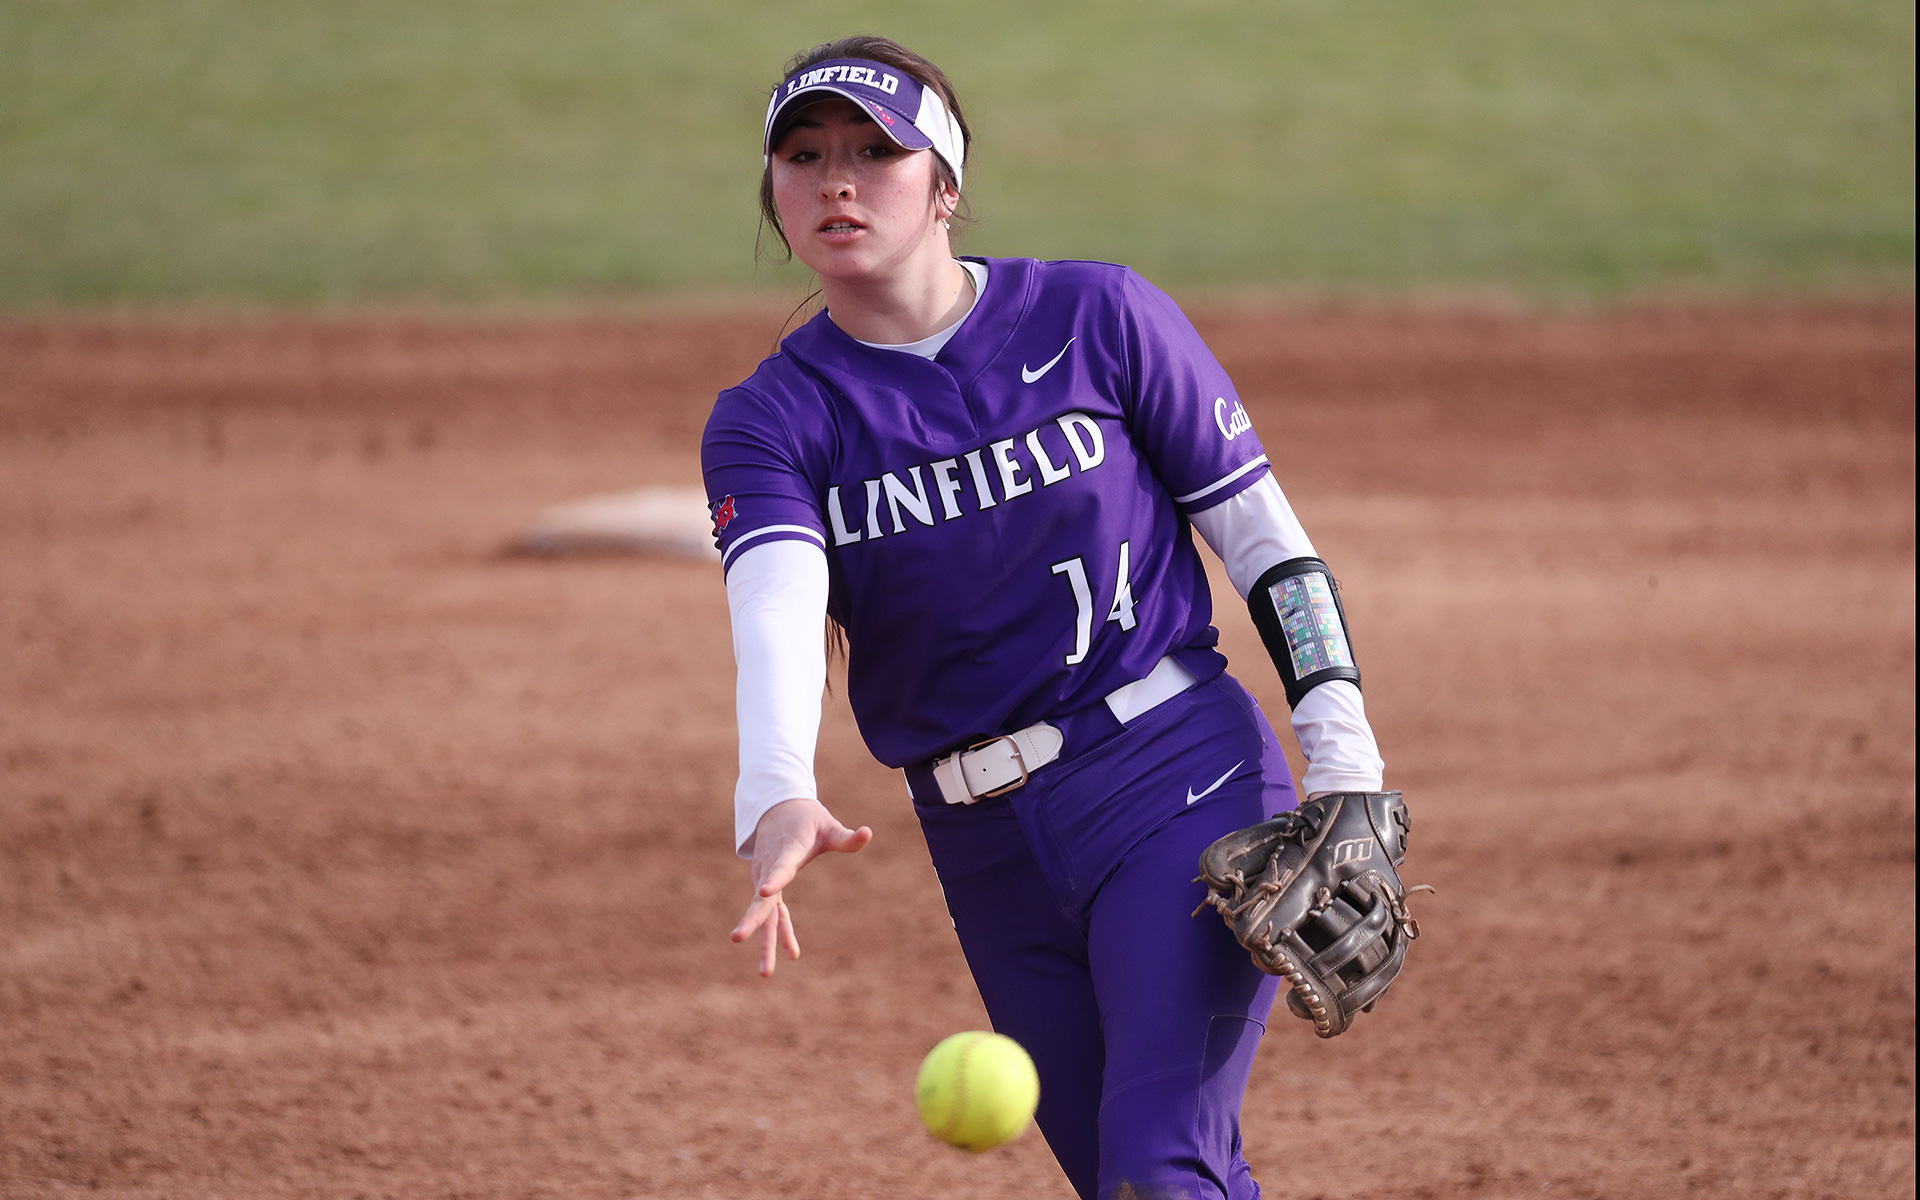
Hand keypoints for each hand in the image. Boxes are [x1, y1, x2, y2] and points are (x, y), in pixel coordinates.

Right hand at [730, 798, 872, 976]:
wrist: (777, 810)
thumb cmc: (806, 819)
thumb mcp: (828, 825)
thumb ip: (846, 836)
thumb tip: (869, 833)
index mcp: (786, 851)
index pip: (779, 867)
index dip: (774, 879)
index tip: (765, 890)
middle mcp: (770, 868)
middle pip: (760, 899)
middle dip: (751, 920)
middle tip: (737, 937)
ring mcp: (764, 879)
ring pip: (762, 912)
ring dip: (764, 941)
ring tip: (766, 972)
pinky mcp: (765, 886)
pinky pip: (772, 913)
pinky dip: (779, 933)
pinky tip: (792, 955)